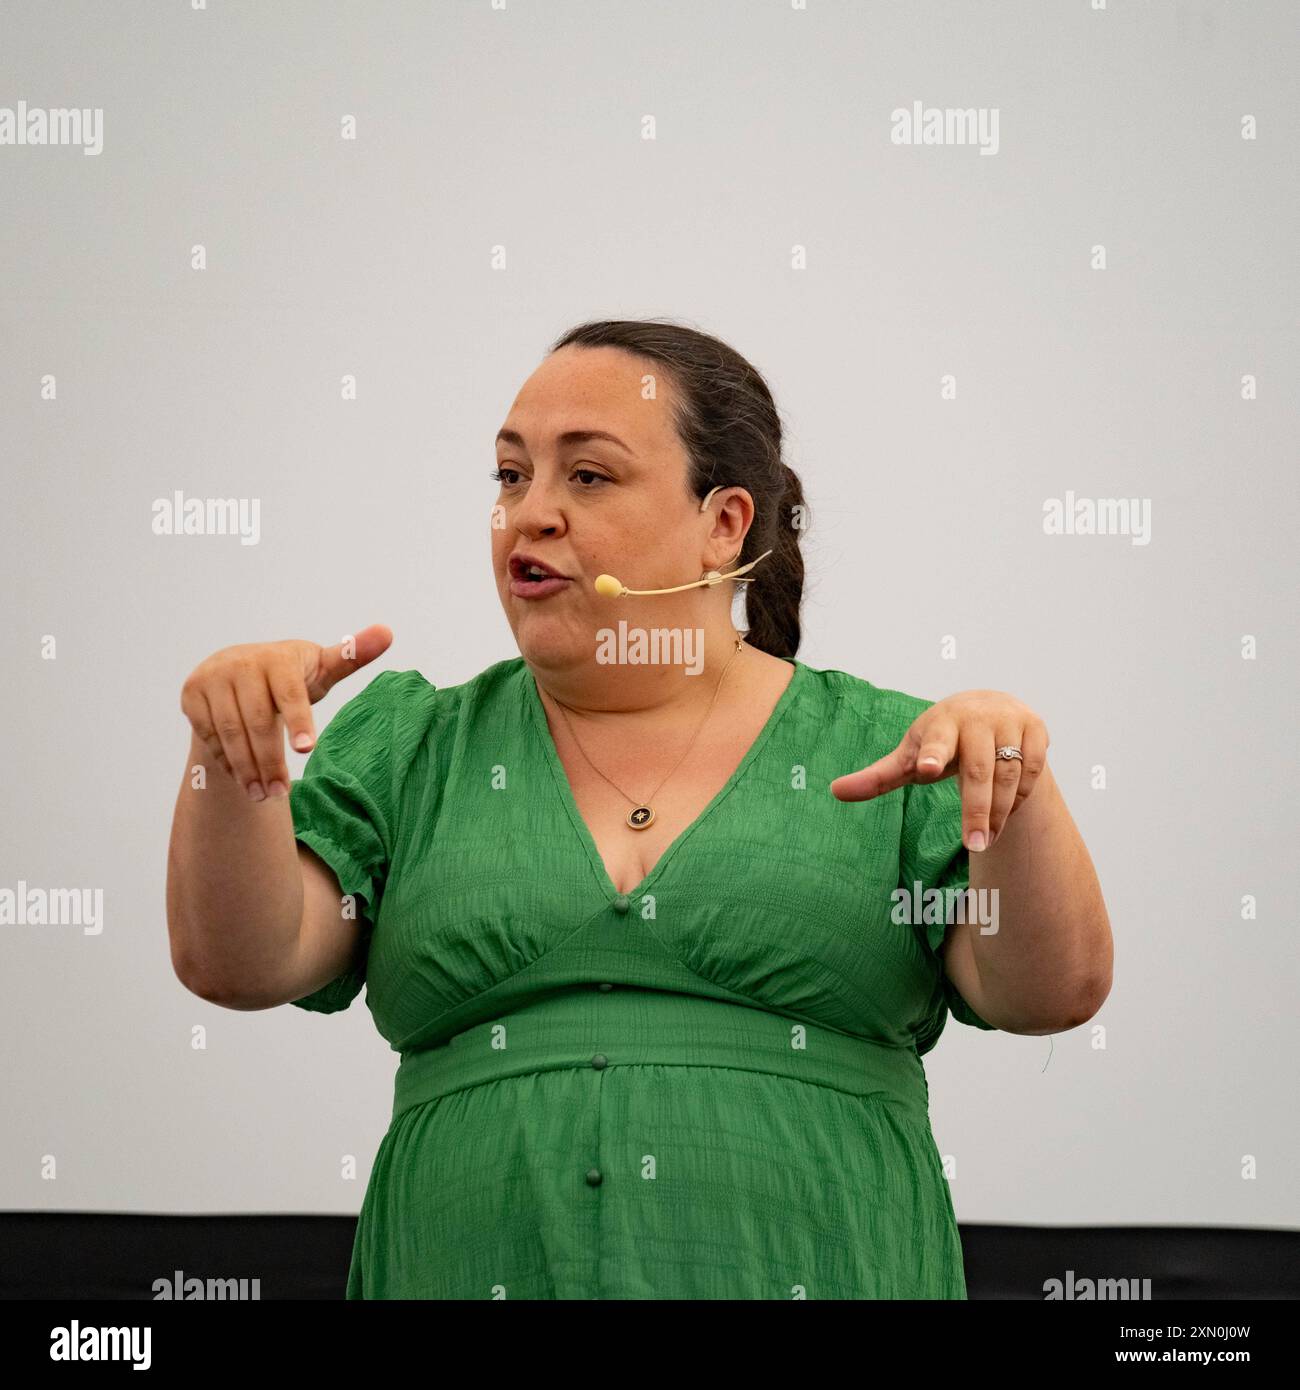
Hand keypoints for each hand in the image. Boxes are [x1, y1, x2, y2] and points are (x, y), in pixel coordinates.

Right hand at [179, 623, 392, 800]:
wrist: (238, 668)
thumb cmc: (292, 675)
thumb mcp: (321, 667)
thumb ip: (351, 655)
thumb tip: (388, 632)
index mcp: (278, 657)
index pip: (290, 694)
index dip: (300, 722)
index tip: (308, 750)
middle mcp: (241, 663)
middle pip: (258, 720)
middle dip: (270, 761)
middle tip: (282, 793)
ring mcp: (212, 678)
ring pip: (229, 732)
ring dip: (246, 768)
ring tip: (263, 795)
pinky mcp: (191, 694)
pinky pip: (208, 735)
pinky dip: (225, 761)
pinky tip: (242, 777)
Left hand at [828, 689, 1048, 850]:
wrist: (988, 707)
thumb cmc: (940, 740)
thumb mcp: (909, 755)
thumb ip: (877, 777)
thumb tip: (834, 792)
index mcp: (941, 722)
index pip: (937, 740)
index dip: (931, 754)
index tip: (924, 769)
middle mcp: (977, 717)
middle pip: (979, 770)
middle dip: (976, 810)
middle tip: (974, 846)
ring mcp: (1010, 721)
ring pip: (1009, 775)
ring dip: (999, 812)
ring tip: (985, 840)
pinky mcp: (1036, 728)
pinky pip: (1032, 772)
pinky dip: (1019, 796)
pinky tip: (1005, 811)